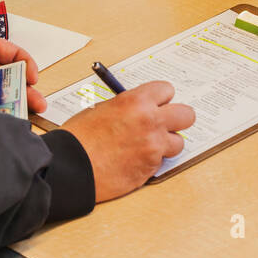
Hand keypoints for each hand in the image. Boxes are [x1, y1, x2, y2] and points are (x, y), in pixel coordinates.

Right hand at [63, 81, 195, 200]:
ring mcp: (154, 146)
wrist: (71, 167)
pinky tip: (133, 160)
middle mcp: (151, 122)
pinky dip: (151, 161)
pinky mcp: (151, 168)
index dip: (160, 98)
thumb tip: (141, 107)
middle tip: (164, 124)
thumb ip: (127, 107)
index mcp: (136, 101)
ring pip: (178, 142)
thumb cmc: (79, 138)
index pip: (167, 90)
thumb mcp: (101, 109)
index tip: (156, 104)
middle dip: (176, 119)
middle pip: (186, 115)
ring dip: (166, 144)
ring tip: (146, 146)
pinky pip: (161, 161)